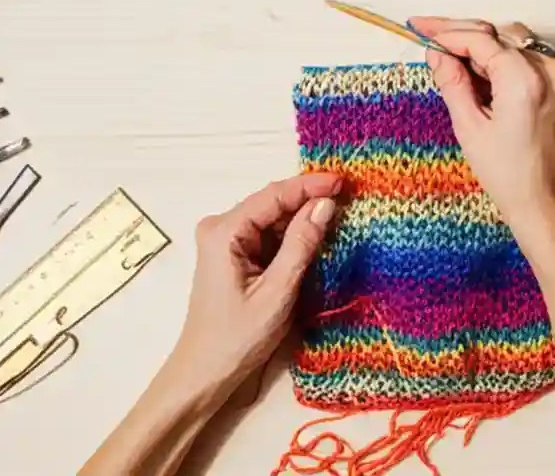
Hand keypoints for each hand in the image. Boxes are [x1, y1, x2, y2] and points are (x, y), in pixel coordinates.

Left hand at [172, 173, 340, 394]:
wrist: (205, 373)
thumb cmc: (236, 338)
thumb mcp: (276, 292)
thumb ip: (300, 245)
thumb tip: (325, 205)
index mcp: (224, 232)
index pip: (273, 195)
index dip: (310, 185)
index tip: (343, 180)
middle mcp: (221, 228)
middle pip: (273, 204)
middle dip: (309, 199)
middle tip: (348, 195)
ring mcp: (226, 242)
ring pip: (273, 220)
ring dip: (303, 218)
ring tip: (340, 212)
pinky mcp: (235, 257)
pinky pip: (269, 237)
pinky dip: (293, 237)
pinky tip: (317, 235)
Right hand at [410, 17, 554, 246]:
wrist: (542, 201)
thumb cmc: (505, 174)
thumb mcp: (469, 127)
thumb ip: (453, 82)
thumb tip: (437, 53)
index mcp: (525, 82)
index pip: (482, 39)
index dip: (448, 32)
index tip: (422, 28)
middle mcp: (550, 72)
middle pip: (500, 34)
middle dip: (463, 33)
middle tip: (429, 34)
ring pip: (516, 40)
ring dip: (483, 43)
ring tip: (451, 55)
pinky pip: (530, 55)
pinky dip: (504, 56)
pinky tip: (480, 67)